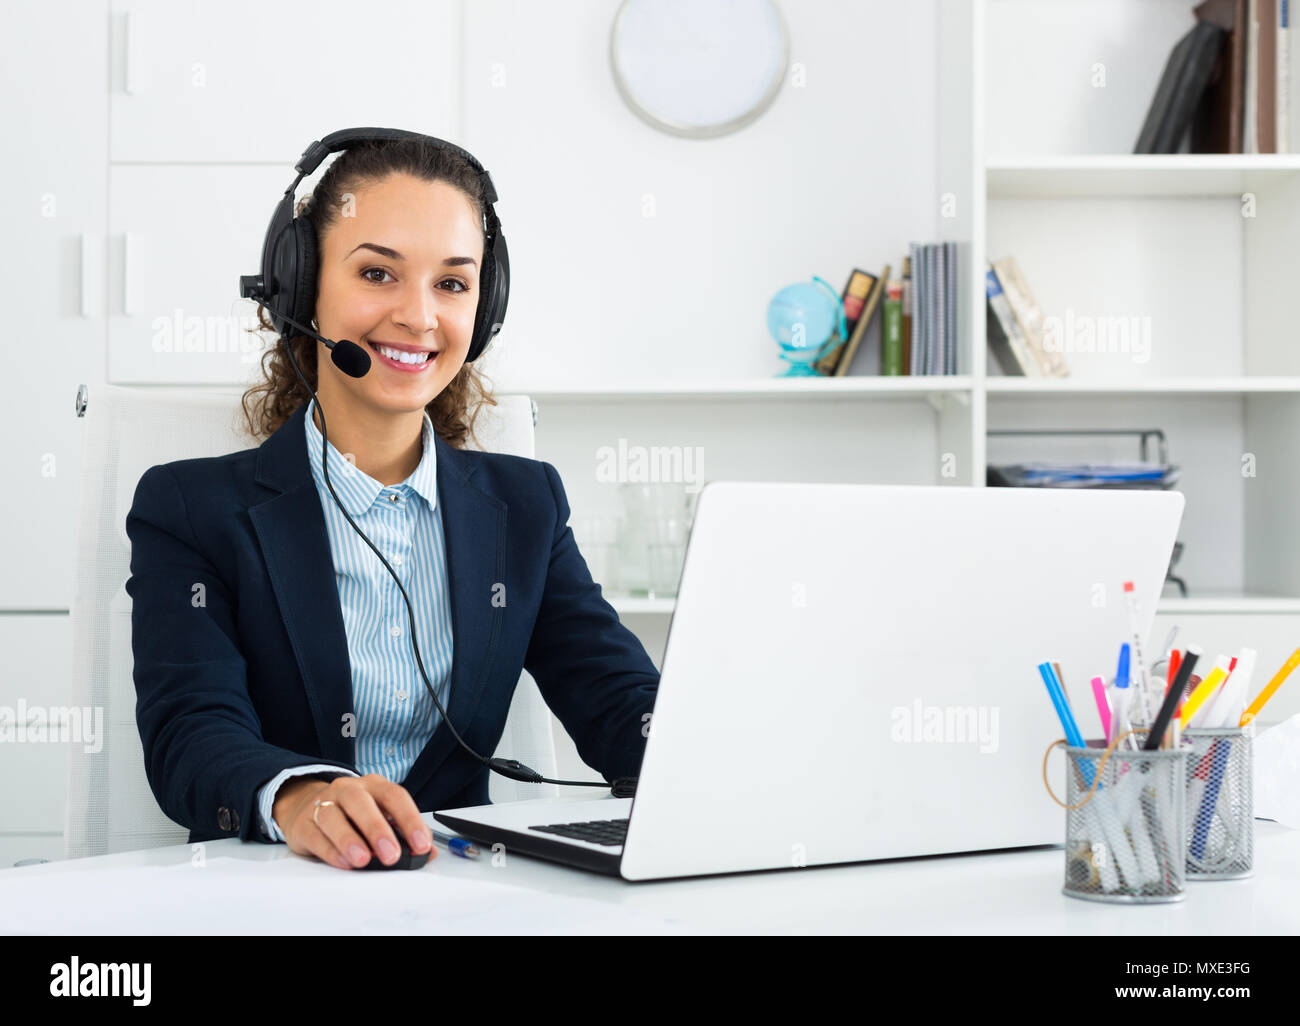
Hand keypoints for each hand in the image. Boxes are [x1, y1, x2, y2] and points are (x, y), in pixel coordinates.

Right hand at [272, 774, 434, 869]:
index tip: (421, 845)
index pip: (395, 796)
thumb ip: (405, 834)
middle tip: (391, 855)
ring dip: (350, 839)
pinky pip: (315, 835)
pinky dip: (330, 850)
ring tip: (363, 860)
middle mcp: (348, 790)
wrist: (306, 807)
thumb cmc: (353, 815)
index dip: (410, 820)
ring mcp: (323, 804)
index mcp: (374, 786)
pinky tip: (344, 862)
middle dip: (378, 829)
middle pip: (361, 802)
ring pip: (333, 817)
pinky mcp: (303, 824)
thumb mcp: (381, 817)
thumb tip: (428, 853)